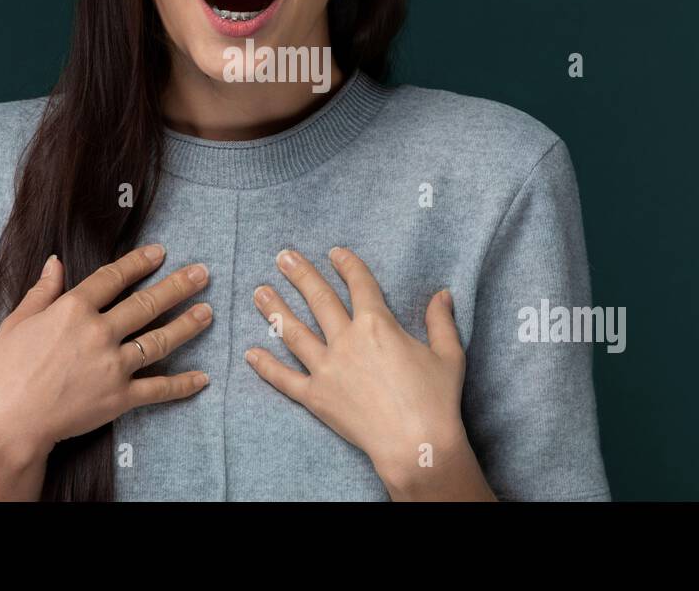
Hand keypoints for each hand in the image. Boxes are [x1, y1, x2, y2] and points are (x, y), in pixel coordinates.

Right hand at [0, 245, 213, 470]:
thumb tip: (55, 262)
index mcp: (73, 309)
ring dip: (187, 325)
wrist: (7, 422)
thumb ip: (42, 291)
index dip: (138, 262)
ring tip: (208, 312)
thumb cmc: (4, 372)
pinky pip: (158, 388)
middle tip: (202, 273)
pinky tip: (202, 378)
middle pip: (146, 303)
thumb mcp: (17, 322)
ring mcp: (113, 365)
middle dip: (178, 286)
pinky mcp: (119, 397)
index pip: (113, 278)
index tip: (160, 252)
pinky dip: (182, 384)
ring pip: (160, 340)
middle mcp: (99, 332)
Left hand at [245, 246, 490, 498]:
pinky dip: (266, 366)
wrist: (416, 445)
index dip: (348, 265)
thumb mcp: (448, 355)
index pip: (359, 285)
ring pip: (294, 332)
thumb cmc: (436, 400)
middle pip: (319, 299)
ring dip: (275, 309)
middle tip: (283, 256)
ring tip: (259, 291)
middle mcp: (347, 340)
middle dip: (300, 274)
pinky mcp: (316, 397)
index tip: (335, 252)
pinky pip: (285, 378)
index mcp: (377, 325)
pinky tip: (250, 353)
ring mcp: (327, 368)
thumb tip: (442, 294)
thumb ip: (441, 321)